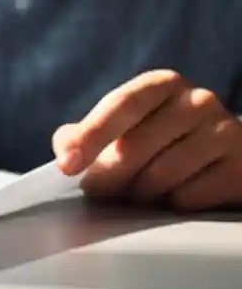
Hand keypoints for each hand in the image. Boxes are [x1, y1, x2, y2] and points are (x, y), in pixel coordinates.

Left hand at [53, 70, 241, 210]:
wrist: (222, 157)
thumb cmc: (158, 140)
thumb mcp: (123, 127)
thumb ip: (85, 134)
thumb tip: (66, 151)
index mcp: (161, 84)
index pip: (121, 106)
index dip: (91, 136)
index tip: (67, 165)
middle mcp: (197, 100)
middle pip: (136, 146)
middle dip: (108, 176)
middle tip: (97, 191)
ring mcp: (224, 131)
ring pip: (162, 175)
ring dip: (140, 193)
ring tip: (137, 194)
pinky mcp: (241, 166)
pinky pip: (191, 196)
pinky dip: (172, 204)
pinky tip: (172, 198)